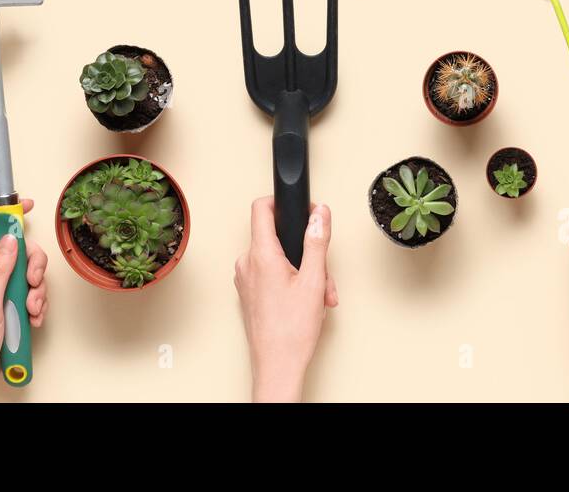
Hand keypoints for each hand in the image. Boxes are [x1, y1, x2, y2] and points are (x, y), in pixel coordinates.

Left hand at [0, 200, 48, 401]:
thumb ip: (0, 267)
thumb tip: (11, 237)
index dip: (4, 212)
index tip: (26, 205)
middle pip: (13, 250)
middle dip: (31, 264)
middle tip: (33, 280)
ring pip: (24, 273)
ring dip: (35, 290)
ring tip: (30, 308)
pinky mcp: (5, 307)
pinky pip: (27, 294)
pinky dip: (35, 305)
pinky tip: (31, 320)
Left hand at [234, 198, 337, 401]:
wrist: (277, 366)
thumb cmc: (291, 331)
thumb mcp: (313, 279)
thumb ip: (317, 241)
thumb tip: (320, 214)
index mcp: (260, 255)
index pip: (261, 208)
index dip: (282, 202)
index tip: (300, 208)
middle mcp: (247, 263)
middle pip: (277, 237)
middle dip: (306, 251)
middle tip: (322, 273)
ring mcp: (245, 279)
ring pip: (277, 258)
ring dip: (303, 271)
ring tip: (319, 294)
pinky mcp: (248, 292)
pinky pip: (271, 274)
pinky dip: (292, 281)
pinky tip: (307, 300)